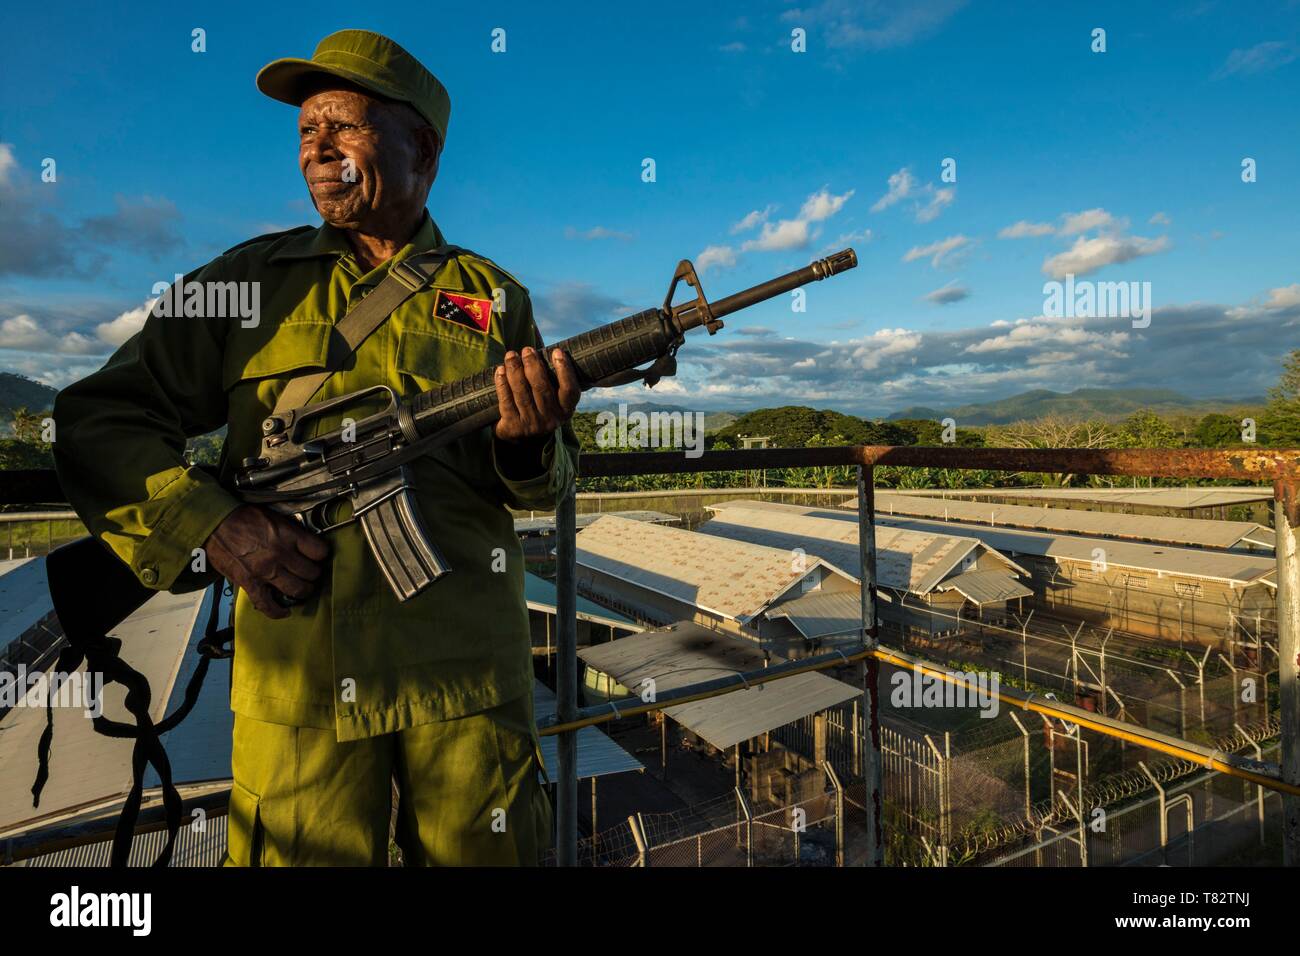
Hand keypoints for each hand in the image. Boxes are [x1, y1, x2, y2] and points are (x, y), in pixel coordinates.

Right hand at [204, 505, 328, 618]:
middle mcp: (280, 554)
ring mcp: (265, 571)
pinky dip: (278, 611)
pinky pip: (267, 604)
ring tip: (302, 588)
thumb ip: (291, 531)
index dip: (321, 555)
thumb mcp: (274, 517)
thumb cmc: (243, 518)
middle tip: (310, 573)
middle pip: (311, 573)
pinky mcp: (250, 583)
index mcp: (288, 535)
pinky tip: (285, 611)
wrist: (213, 524)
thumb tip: (306, 544)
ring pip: (297, 590)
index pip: (319, 551)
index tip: (318, 556)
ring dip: (303, 591)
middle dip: (314, 574)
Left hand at [493, 347, 579, 443]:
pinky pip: (506, 401)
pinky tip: (500, 370)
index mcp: (565, 410)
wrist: (521, 437)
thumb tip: (547, 345)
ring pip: (522, 393)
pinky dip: (502, 384)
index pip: (569, 390)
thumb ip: (553, 378)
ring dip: (515, 371)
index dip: (564, 370)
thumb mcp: (552, 398)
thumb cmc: (539, 406)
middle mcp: (551, 419)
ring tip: (511, 355)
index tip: (557, 352)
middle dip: (533, 365)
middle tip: (527, 350)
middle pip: (542, 388)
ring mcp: (532, 425)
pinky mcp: (514, 427)